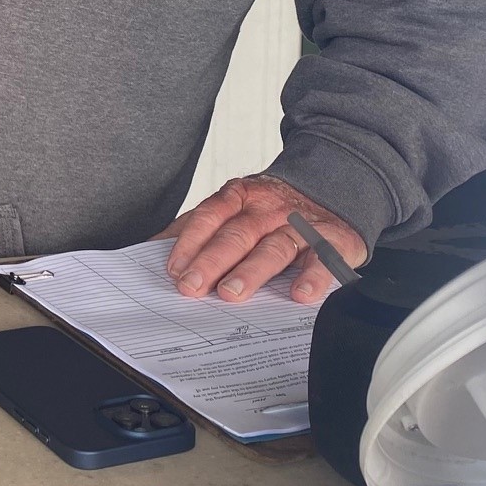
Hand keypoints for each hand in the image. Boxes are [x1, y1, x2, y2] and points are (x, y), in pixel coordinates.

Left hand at [159, 174, 367, 305]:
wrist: (334, 190)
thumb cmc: (273, 210)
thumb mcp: (235, 209)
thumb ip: (197, 226)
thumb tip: (151, 248)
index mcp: (240, 197)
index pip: (209, 216)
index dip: (190, 242)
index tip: (173, 269)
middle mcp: (269, 208)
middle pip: (237, 234)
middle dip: (212, 260)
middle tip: (191, 286)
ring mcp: (301, 224)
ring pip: (274, 247)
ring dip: (252, 271)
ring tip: (231, 293)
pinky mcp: (333, 241)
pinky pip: (323, 259)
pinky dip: (313, 277)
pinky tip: (300, 295)